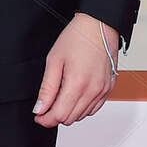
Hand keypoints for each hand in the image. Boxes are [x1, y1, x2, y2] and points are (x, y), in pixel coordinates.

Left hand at [32, 11, 118, 125]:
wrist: (99, 26)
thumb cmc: (77, 38)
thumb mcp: (54, 61)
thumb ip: (46, 89)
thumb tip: (40, 109)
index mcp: (77, 83)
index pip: (59, 116)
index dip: (45, 120)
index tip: (38, 116)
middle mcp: (93, 90)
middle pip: (70, 119)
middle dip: (55, 116)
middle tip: (46, 106)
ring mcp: (103, 91)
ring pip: (82, 116)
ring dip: (69, 112)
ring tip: (61, 96)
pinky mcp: (108, 89)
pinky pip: (94, 109)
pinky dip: (82, 108)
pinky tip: (75, 96)